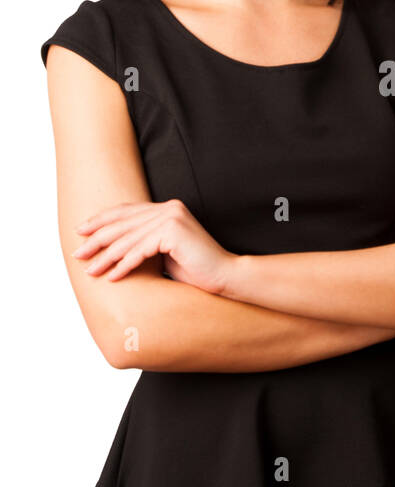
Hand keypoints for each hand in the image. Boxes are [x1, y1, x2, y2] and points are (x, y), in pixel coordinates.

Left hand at [72, 198, 236, 292]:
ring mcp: (171, 217)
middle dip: (97, 240)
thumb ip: (144, 243)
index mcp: (167, 208)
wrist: (224, 275)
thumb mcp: (163, 252)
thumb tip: (112, 247)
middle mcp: (168, 208)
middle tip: (78, 253)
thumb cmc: (195, 268)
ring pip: (128, 239)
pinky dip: (124, 266)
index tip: (82, 233)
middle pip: (123, 224)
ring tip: (90, 271)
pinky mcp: (173, 232)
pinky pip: (140, 251)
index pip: (126, 211)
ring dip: (106, 257)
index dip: (101, 221)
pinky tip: (112, 278)